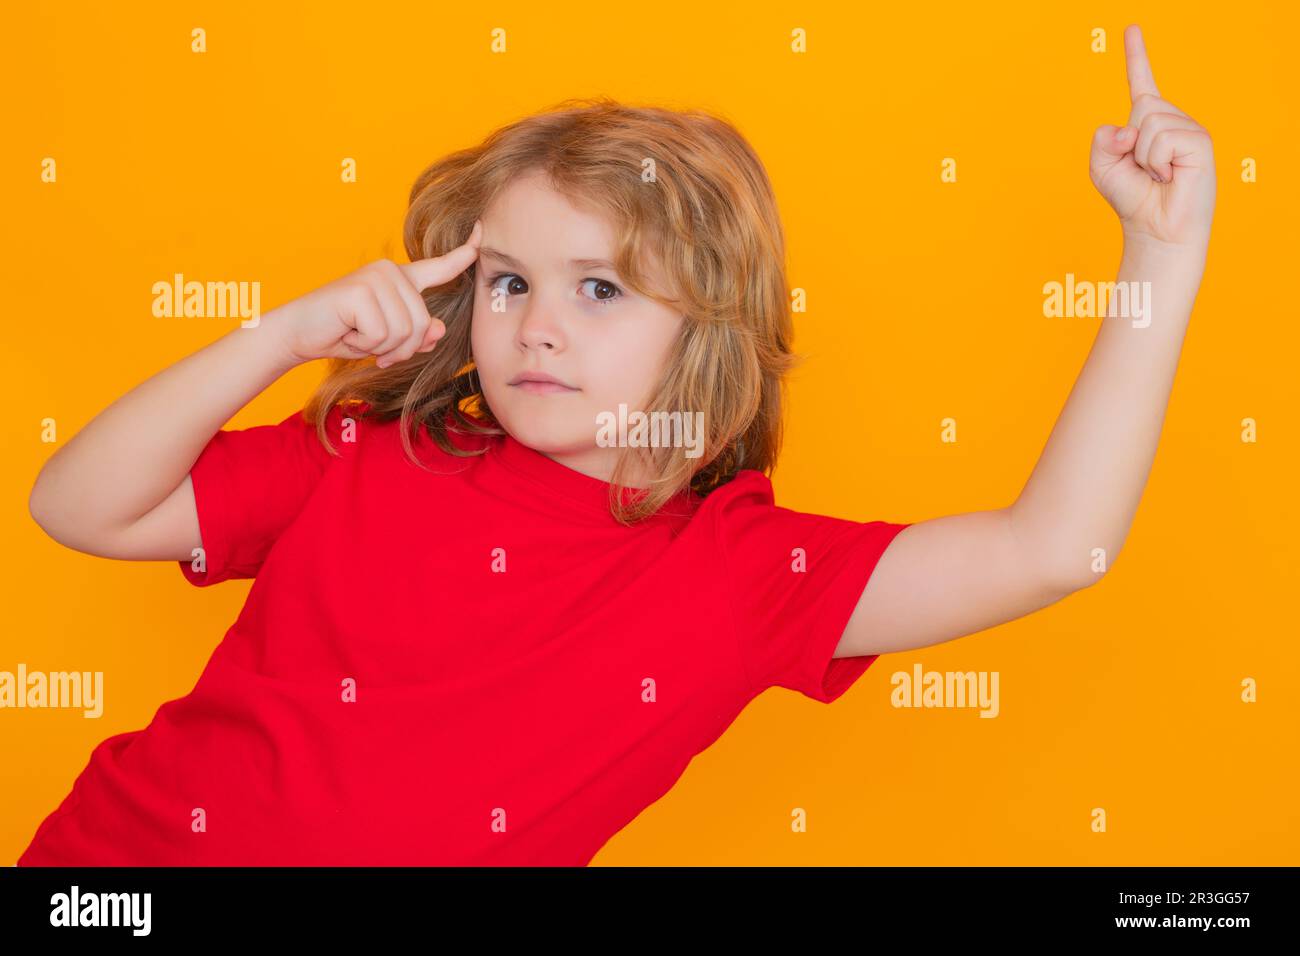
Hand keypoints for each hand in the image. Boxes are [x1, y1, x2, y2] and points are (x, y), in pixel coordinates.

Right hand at [272, 220, 481, 366]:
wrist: (298, 333)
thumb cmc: (343, 334)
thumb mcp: (387, 340)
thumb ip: (417, 336)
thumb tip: (439, 329)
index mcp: (402, 279)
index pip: (441, 267)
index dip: (466, 253)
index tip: (483, 230)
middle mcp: (391, 272)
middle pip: (423, 324)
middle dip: (400, 348)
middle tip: (373, 346)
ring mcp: (376, 277)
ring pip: (405, 332)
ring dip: (381, 348)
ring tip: (358, 337)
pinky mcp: (361, 290)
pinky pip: (382, 334)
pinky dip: (365, 345)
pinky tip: (348, 333)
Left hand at [1088, 25, 1214, 249]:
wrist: (1154, 228)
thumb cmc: (1131, 198)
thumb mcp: (1101, 167)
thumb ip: (1102, 139)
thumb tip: (1129, 128)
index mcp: (1146, 122)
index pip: (1141, 83)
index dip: (1136, 55)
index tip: (1131, 29)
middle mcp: (1171, 120)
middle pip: (1140, 105)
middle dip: (1129, 142)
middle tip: (1143, 170)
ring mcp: (1188, 128)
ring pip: (1150, 122)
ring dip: (1142, 156)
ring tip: (1157, 175)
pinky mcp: (1201, 142)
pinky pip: (1164, 138)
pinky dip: (1157, 162)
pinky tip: (1169, 176)